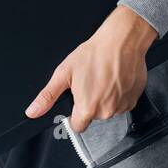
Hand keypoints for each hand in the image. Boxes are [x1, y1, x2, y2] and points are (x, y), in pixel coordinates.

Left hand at [25, 5, 157, 132]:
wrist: (121, 41)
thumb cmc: (94, 54)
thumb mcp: (64, 73)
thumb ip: (48, 96)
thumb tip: (33, 111)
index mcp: (87, 108)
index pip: (77, 126)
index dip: (75, 114)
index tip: (77, 100)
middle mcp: (106, 111)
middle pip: (93, 116)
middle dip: (90, 103)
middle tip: (90, 82)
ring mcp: (122, 106)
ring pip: (108, 109)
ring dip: (105, 98)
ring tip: (103, 78)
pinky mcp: (133, 99)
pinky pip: (122, 103)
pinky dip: (118, 94)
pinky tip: (115, 79)